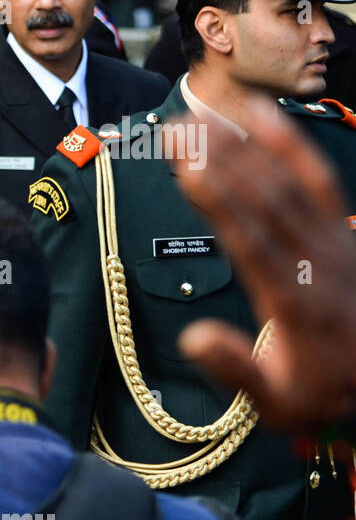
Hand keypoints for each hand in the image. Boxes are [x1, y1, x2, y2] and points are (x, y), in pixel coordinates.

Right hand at [168, 102, 355, 432]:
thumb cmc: (322, 397)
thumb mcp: (276, 406)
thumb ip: (236, 371)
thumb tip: (194, 337)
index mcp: (300, 307)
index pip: (253, 244)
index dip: (220, 204)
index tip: (188, 169)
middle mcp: (322, 266)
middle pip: (270, 201)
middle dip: (225, 158)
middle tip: (182, 126)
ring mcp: (339, 245)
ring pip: (294, 184)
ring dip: (251, 145)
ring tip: (212, 113)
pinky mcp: (346, 234)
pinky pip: (320, 182)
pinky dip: (293, 148)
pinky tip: (266, 120)